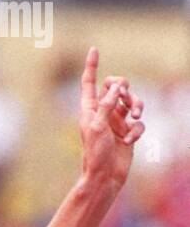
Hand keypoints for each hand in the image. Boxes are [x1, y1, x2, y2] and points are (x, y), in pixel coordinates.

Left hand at [78, 46, 144, 190]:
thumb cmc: (96, 154)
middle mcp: (103, 113)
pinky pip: (138, 123)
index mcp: (89, 110)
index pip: (89, 83)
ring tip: (136, 117)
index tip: (94, 49)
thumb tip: (117, 86)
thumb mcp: (97, 126)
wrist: (105, 177)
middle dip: (124, 88)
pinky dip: (136, 130)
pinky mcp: (127, 133)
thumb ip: (107, 104)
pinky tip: (130, 141)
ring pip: (132, 102)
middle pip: (116, 87)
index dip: (91, 66)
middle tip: (126, 96)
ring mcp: (116, 122)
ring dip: (137, 106)